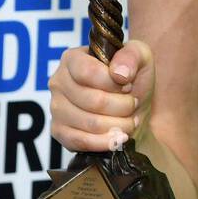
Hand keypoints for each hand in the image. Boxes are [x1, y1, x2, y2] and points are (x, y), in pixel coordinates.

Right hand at [47, 39, 156, 153]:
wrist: (133, 108)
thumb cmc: (132, 79)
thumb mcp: (140, 56)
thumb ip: (131, 57)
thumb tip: (119, 74)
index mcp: (73, 59)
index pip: (88, 72)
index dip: (113, 83)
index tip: (129, 86)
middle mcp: (59, 82)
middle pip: (93, 101)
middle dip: (122, 106)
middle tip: (133, 105)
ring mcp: (56, 108)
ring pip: (90, 123)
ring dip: (119, 125)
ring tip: (130, 120)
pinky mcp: (59, 132)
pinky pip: (80, 141)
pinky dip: (105, 142)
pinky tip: (119, 138)